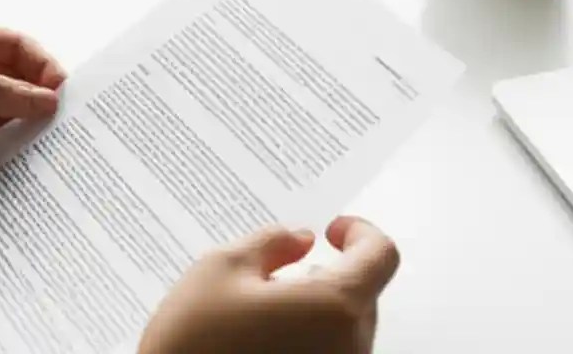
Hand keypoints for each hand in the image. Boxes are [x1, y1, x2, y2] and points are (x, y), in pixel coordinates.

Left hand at [0, 19, 65, 204]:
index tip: (64, 94)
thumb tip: (49, 100)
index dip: (42, 66)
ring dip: (22, 137)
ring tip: (48, 155)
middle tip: (66, 128)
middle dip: (38, 103)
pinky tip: (20, 175)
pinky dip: (3, 163)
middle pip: (15, 85)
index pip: (13, 46)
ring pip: (4, 122)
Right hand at [139, 216, 399, 353]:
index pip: (380, 256)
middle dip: (331, 275)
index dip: (360, 233)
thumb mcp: (221, 269)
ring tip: (263, 313)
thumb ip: (271, 243)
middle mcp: (349, 347)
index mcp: (335, 307)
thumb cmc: (192, 345)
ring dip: (317, 312)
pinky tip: (264, 341)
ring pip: (346, 330)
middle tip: (281, 273)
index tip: (334, 230)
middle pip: (363, 296)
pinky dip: (309, 341)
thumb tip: (300, 239)